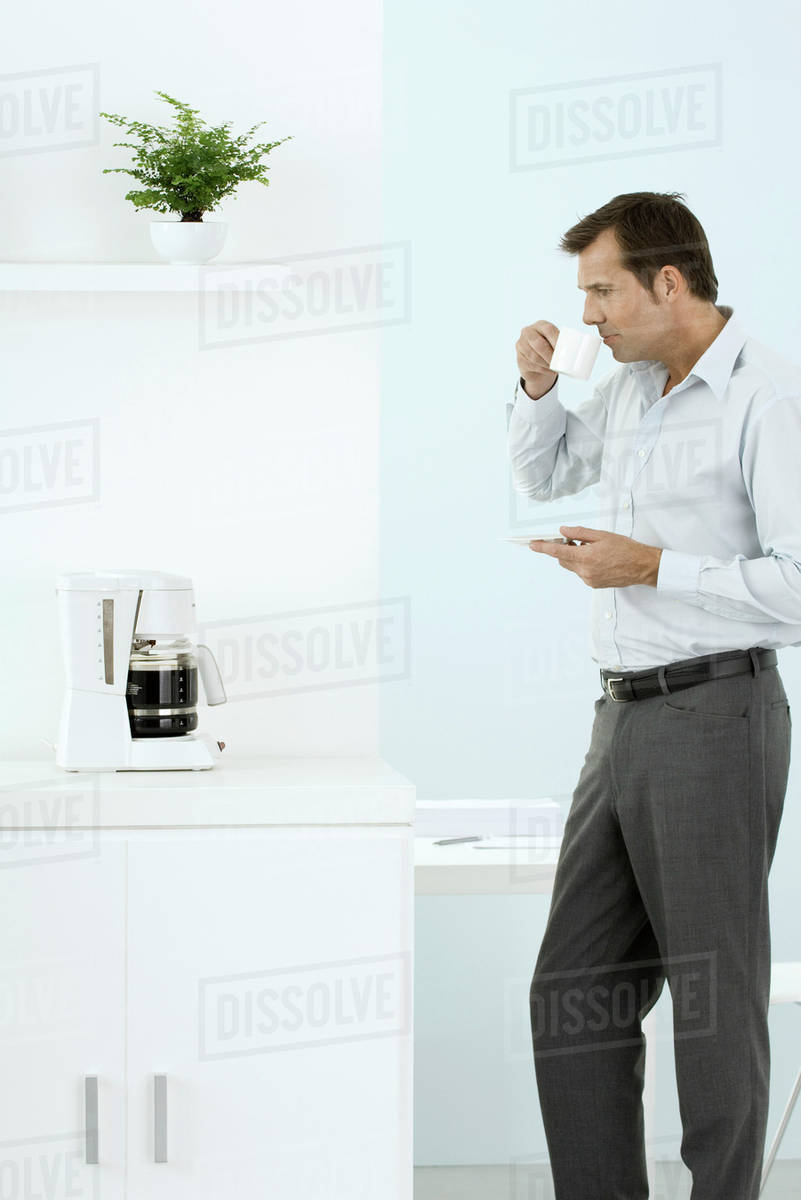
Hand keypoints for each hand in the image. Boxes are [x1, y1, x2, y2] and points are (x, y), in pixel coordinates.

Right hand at [515, 320, 558, 398]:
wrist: (538, 363)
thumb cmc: (551, 350)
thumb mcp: (556, 343)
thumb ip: (564, 343)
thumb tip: (580, 351)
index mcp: (540, 325)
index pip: (548, 330)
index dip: (556, 340)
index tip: (563, 350)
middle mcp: (528, 332)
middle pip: (538, 344)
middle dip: (550, 355)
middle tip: (559, 363)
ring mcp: (521, 344)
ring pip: (534, 356)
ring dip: (546, 364)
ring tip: (555, 368)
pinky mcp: (519, 358)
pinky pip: (530, 364)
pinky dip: (542, 369)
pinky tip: (549, 371)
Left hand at [529, 526, 662, 587]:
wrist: (642, 567)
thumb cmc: (626, 549)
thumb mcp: (602, 535)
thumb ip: (580, 533)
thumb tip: (563, 531)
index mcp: (586, 557)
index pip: (557, 551)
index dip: (542, 547)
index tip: (532, 544)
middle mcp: (585, 571)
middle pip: (562, 559)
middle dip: (562, 548)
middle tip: (571, 538)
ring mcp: (588, 579)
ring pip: (571, 566)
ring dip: (574, 556)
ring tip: (589, 547)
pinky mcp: (593, 584)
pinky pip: (580, 572)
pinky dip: (582, 563)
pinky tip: (596, 558)